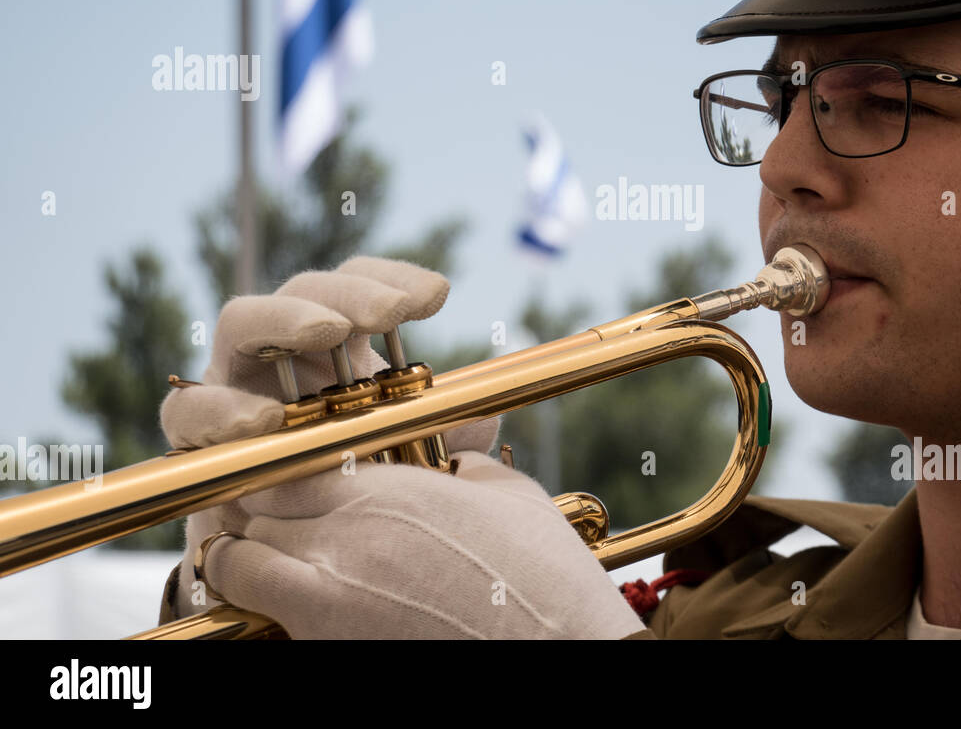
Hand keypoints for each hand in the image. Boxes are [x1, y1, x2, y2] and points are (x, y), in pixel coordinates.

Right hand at [159, 257, 498, 619]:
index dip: (393, 279)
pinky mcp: (194, 435)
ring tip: (324, 332)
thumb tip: (480, 427)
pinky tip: (263, 420)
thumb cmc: (350, 495)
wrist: (286, 563)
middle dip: (346, 292)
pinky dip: (222, 408)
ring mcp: (233, 382)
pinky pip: (189, 409)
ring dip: (283, 321)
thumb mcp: (405, 463)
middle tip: (387, 311)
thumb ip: (442, 440)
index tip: (437, 296)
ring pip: (240, 323)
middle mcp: (282, 352)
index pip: (360, 286)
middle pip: (305, 291)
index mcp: (337, 346)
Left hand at [197, 452, 646, 638]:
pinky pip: (264, 619)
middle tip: (275, 526)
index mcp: (386, 492)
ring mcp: (325, 603)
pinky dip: (266, 611)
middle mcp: (342, 542)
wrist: (562, 656)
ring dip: (247, 564)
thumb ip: (467, 468)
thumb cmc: (548, 584)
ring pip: (238, 567)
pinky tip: (300, 613)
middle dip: (257, 518)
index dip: (282, 476)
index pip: (285, 465)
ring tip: (271, 570)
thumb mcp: (512, 500)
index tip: (293, 485)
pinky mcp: (325, 650)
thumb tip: (455, 465)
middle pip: (251, 513)